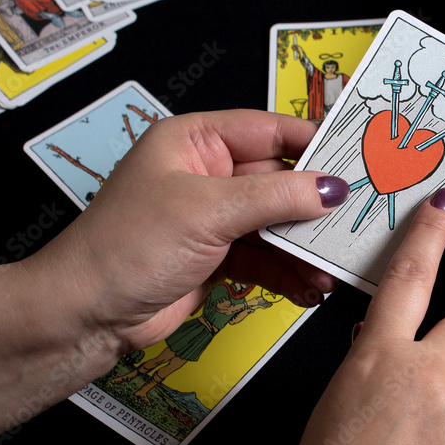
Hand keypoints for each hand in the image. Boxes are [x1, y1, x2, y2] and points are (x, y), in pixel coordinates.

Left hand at [29, 109, 345, 353]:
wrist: (89, 314)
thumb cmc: (128, 245)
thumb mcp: (209, 210)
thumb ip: (277, 197)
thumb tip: (332, 188)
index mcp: (196, 140)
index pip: (269, 130)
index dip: (313, 145)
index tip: (356, 161)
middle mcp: (207, 174)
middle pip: (279, 181)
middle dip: (314, 207)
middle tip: (355, 220)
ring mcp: (213, 218)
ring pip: (276, 225)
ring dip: (304, 248)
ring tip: (331, 267)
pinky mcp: (217, 257)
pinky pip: (266, 258)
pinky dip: (288, 273)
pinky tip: (309, 287)